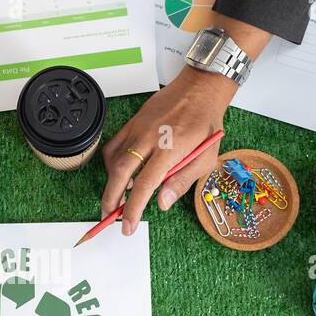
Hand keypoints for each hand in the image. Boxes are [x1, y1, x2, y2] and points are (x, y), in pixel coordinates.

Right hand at [99, 67, 233, 234]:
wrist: (199, 90)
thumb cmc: (205, 123)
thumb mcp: (205, 158)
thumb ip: (182, 181)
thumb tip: (162, 202)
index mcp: (170, 149)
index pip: (144, 185)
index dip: (133, 208)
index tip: (128, 225)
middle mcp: (150, 138)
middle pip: (120, 173)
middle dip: (111, 199)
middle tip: (110, 216)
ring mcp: (138, 128)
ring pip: (114, 160)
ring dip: (112, 182)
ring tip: (117, 196)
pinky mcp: (132, 123)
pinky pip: (113, 145)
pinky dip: (111, 162)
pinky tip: (119, 172)